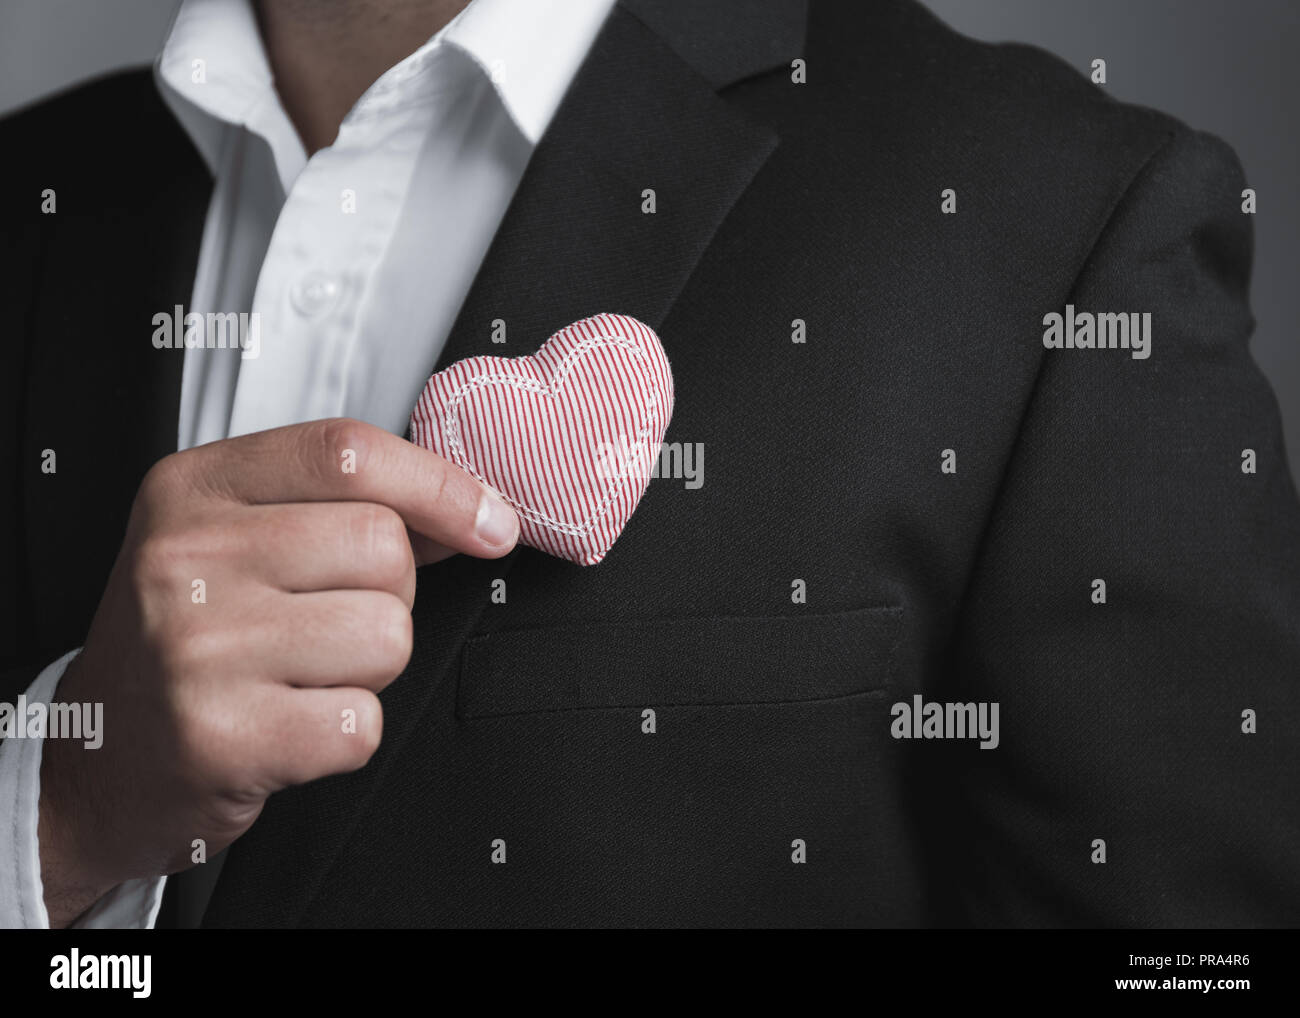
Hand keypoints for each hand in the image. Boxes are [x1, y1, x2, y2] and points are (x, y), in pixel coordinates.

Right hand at [36, 418, 517, 926]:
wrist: (98, 759)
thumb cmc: (186, 640)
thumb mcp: (236, 541)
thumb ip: (342, 508)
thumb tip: (472, 511)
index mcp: (195, 489)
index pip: (350, 454)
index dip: (443, 486)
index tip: (490, 522)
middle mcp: (186, 558)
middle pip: (384, 547)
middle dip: (389, 594)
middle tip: (326, 622)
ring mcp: (198, 648)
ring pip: (388, 635)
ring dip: (369, 669)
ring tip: (300, 675)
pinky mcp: (220, 736)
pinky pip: (361, 721)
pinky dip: (345, 732)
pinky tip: (289, 724)